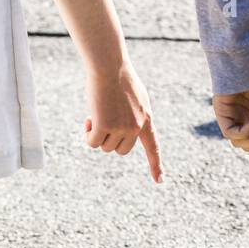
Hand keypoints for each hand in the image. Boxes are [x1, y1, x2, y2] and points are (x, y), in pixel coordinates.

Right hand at [85, 62, 162, 182]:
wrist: (109, 66)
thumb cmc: (118, 79)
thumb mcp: (133, 99)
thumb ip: (132, 117)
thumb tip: (120, 137)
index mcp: (147, 119)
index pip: (153, 147)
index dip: (156, 165)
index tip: (160, 181)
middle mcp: (137, 126)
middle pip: (120, 150)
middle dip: (109, 141)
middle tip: (102, 123)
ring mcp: (121, 127)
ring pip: (105, 147)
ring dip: (97, 136)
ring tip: (95, 116)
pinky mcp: (105, 126)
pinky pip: (93, 142)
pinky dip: (88, 135)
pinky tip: (88, 120)